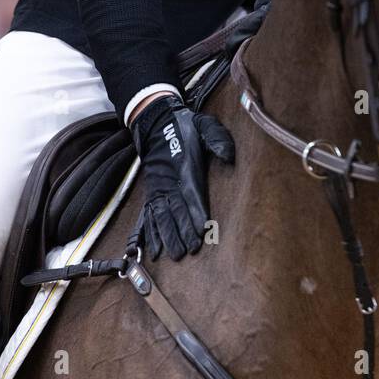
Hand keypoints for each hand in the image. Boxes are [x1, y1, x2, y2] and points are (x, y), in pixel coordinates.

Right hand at [130, 96, 234, 260]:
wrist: (157, 124)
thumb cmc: (187, 127)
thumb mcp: (206, 126)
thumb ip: (218, 139)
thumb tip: (229, 157)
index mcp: (185, 166)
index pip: (191, 193)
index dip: (195, 212)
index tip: (202, 229)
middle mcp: (169, 180)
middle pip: (175, 210)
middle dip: (183, 230)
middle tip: (191, 250)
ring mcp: (158, 188)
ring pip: (161, 216)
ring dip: (167, 236)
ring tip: (175, 254)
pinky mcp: (152, 192)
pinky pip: (149, 215)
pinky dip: (151, 233)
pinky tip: (155, 249)